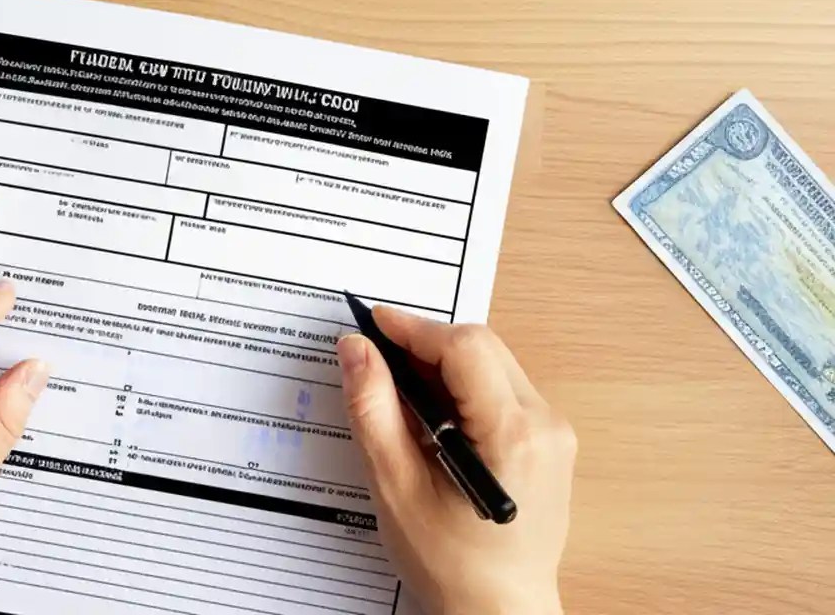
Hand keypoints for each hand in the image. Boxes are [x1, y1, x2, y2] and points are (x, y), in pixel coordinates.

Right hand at [337, 308, 575, 614]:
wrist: (498, 609)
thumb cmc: (451, 563)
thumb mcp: (396, 486)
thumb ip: (374, 410)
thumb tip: (357, 351)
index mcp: (512, 436)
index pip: (464, 348)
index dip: (413, 328)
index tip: (373, 324)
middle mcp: (545, 426)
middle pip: (481, 347)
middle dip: (426, 344)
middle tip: (378, 361)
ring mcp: (554, 432)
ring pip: (493, 363)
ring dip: (444, 366)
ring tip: (401, 396)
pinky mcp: (550, 440)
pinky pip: (503, 388)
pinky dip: (463, 387)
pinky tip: (433, 417)